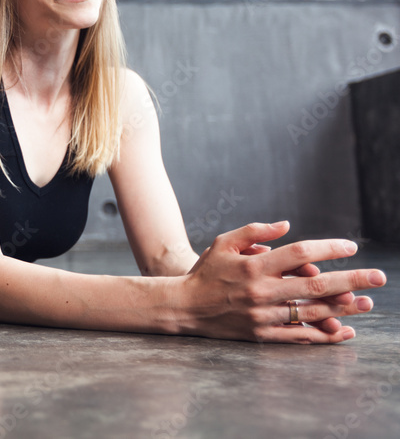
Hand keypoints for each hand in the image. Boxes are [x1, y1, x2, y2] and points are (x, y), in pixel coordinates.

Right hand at [178, 221, 385, 342]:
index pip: (299, 253)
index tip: (350, 246)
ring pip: (312, 313)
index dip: (328, 248)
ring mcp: (263, 316)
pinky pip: (300, 337)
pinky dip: (324, 335)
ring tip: (367, 303)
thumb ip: (255, 232)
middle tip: (378, 277)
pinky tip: (345, 331)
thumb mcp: (223, 242)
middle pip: (315, 285)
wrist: (184, 307)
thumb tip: (287, 225)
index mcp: (254, 266)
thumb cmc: (206, 272)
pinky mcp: (262, 335)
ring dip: (344, 308)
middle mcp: (261, 291)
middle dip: (351, 280)